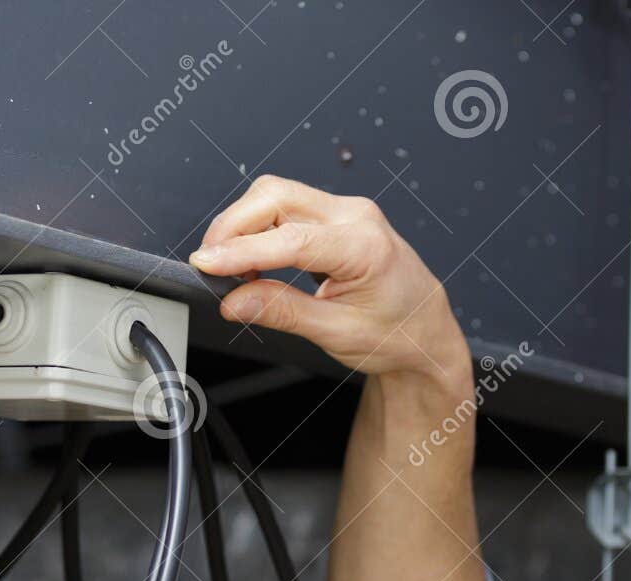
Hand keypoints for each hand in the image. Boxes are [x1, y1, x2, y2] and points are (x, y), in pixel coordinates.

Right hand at [191, 174, 470, 398]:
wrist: (425, 330)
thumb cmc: (397, 334)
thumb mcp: (338, 334)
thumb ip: (282, 312)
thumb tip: (233, 300)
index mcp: (366, 248)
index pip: (290, 238)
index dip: (241, 250)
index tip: (206, 264)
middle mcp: (357, 217)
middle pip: (276, 197)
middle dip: (233, 227)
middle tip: (212, 267)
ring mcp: (348, 211)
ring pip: (277, 196)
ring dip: (244, 226)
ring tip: (235, 270)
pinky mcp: (337, 214)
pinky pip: (288, 206)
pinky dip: (261, 227)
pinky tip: (256, 259)